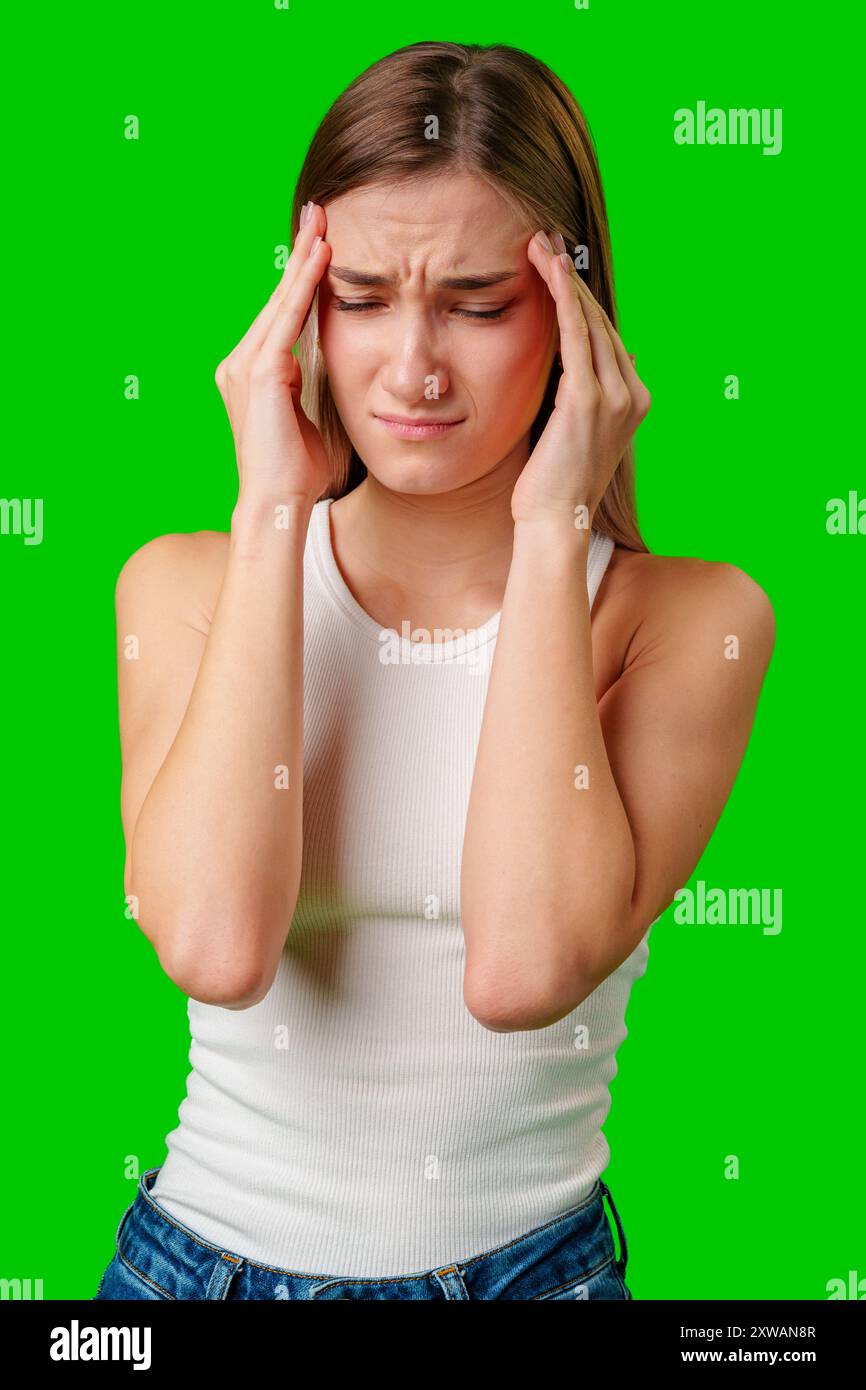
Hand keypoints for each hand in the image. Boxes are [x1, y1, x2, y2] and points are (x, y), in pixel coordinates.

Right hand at [215, 202, 332, 506]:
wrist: (278, 501)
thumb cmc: (298, 471)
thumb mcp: (310, 418)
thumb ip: (314, 388)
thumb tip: (338, 373)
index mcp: (254, 372)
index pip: (283, 314)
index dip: (302, 278)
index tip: (320, 243)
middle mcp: (240, 362)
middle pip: (278, 298)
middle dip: (300, 254)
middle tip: (319, 212)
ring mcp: (245, 366)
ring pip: (281, 302)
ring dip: (303, 260)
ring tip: (323, 223)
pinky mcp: (260, 373)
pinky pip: (287, 320)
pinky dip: (304, 287)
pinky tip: (322, 258)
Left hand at [510, 230, 650, 527]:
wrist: (555, 522)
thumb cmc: (553, 484)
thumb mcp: (572, 432)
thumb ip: (581, 396)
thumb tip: (591, 361)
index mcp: (633, 401)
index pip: (605, 338)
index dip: (580, 299)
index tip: (555, 267)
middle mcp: (632, 394)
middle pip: (600, 322)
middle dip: (570, 278)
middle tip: (544, 241)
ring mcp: (615, 396)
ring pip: (589, 321)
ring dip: (562, 279)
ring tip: (539, 245)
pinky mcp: (589, 400)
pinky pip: (576, 336)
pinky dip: (563, 300)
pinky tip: (547, 272)